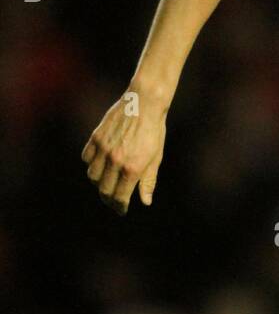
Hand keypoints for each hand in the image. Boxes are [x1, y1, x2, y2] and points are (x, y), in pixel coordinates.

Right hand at [81, 90, 166, 214]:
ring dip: (99, 182)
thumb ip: (148, 181)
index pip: (120, 197)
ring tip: (107, 182)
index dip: (120, 207)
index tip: (121, 210)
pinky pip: (86, 158)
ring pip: (92, 176)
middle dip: (108, 199)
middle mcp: (115, 160)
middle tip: (113, 200)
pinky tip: (99, 164)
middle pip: (104, 190)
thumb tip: (145, 202)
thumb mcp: (155, 157)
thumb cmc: (154, 131)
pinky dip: (91, 164)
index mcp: (132, 168)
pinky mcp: (95, 137)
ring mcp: (103, 149)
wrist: (144, 103)